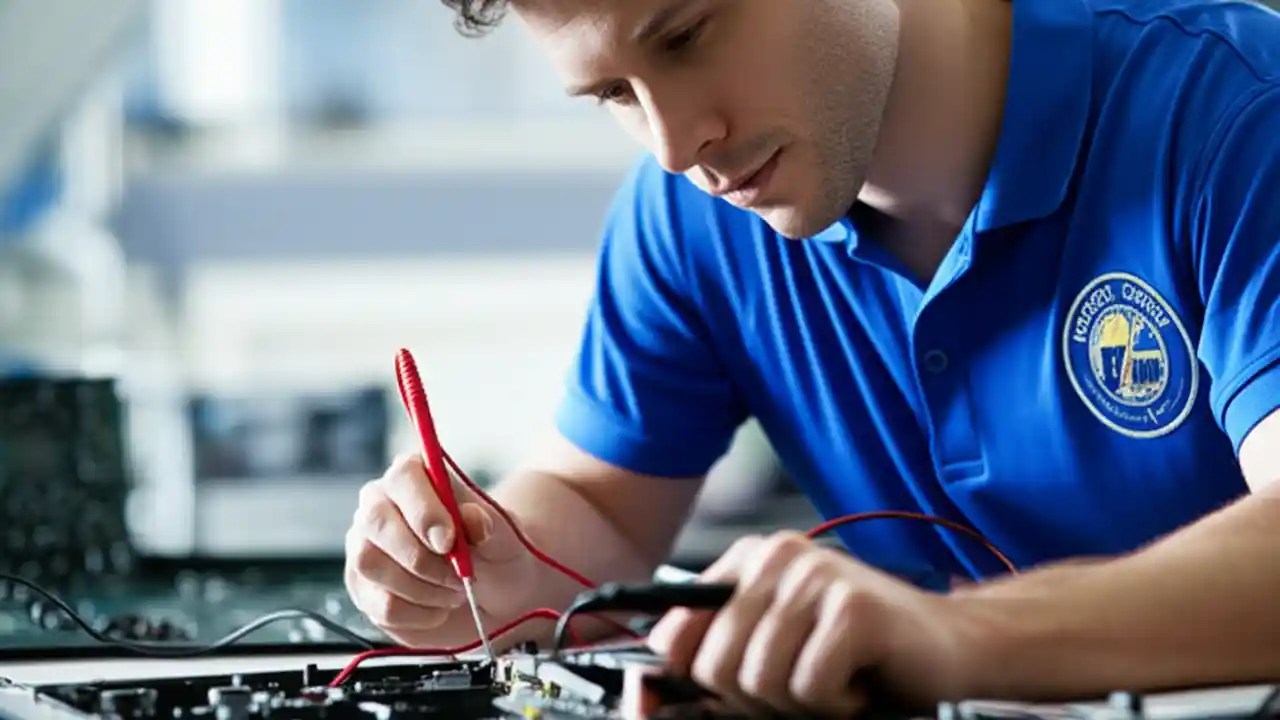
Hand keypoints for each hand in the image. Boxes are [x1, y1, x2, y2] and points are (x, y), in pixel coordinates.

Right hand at [344, 453, 537, 647]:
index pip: (404, 477)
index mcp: (414, 476)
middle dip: (420, 557)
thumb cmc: (493, 552)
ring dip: (421, 588)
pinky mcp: (362, 587)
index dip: (424, 511)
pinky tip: (438, 608)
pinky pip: (380, 604)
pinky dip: (419, 613)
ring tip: (453, 592)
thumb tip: (472, 518)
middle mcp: (380, 504)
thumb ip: (488, 523)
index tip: (449, 542)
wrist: (492, 595)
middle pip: (375, 520)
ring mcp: (364, 544)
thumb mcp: (503, 535)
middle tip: (458, 576)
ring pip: (370, 564)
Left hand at [646, 531, 975, 716]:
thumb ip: (718, 652)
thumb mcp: (775, 645)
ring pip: (760, 678)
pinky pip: (809, 685)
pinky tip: (860, 682)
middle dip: (756, 698)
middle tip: (801, 687)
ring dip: (800, 701)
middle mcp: (778, 558)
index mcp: (749, 561)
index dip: (692, 682)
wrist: (951, 648)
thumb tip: (648, 686)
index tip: (725, 698)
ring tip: (834, 679)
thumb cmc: (859, 653)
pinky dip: (836, 703)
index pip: (675, 632)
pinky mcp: (854, 609)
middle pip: (716, 665)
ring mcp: (817, 578)